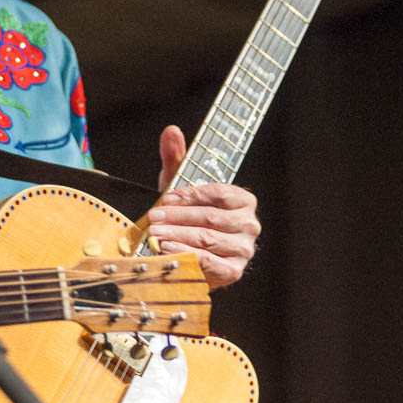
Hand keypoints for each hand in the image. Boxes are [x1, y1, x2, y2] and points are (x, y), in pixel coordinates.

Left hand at [146, 125, 260, 289]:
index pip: (218, 194)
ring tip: (154, 234)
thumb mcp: (180, 186)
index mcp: (244, 201)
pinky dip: (185, 254)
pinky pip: (208, 262)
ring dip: (177, 235)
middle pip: (210, 218)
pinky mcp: (233, 271)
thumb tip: (171, 131)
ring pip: (207, 239)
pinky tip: (166, 250)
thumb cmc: (186, 216)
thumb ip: (176, 157)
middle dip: (177, 217)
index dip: (190, 195)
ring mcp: (244, 249)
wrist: (189, 253)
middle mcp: (250, 225)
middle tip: (152, 218)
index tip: (166, 197)